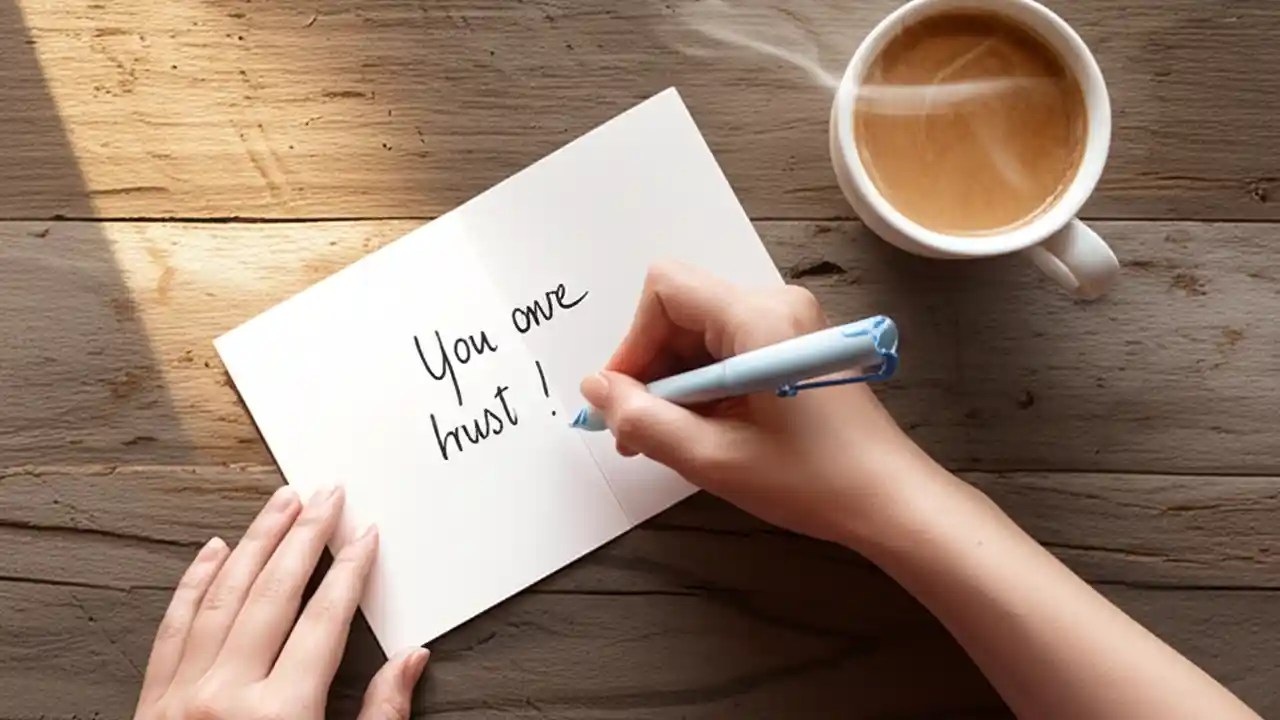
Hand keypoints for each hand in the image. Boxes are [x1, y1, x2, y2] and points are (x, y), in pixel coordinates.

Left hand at [134, 486, 428, 719]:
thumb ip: (380, 716)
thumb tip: (412, 659)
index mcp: (281, 715)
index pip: (324, 620)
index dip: (350, 572)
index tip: (366, 536)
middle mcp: (226, 697)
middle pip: (272, 593)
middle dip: (304, 537)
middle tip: (327, 494)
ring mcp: (182, 699)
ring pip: (221, 597)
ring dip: (253, 542)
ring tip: (280, 505)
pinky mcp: (151, 706)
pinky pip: (173, 628)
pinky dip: (193, 583)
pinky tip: (212, 552)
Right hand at [580, 263, 936, 545]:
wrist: (891, 500)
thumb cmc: (813, 480)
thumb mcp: (713, 457)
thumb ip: (643, 419)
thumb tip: (595, 390)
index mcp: (759, 317)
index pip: (665, 289)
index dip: (632, 342)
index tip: (623, 398)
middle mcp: (776, 304)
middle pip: (682, 310)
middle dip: (652, 368)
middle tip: (637, 431)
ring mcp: (791, 323)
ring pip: (702, 332)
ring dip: (677, 382)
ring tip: (670, 440)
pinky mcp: (796, 346)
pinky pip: (730, 348)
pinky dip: (706, 385)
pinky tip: (706, 431)